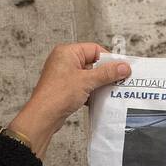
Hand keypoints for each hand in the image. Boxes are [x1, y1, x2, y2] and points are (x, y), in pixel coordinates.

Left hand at [7, 43, 130, 156]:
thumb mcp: (87, 81)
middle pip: (93, 63)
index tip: (120, 68)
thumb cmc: (56, 95)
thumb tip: (122, 67)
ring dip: (99, 84)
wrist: (43, 116)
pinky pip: (83, 87)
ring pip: (89, 76)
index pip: (94, 49)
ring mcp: (64, 75)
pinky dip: (91, 92)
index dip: (108, 59)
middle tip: (118, 80)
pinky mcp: (65, 89)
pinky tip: (98, 99)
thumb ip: (107, 73)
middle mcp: (64, 61)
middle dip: (105, 73)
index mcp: (67, 52)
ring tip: (109, 91)